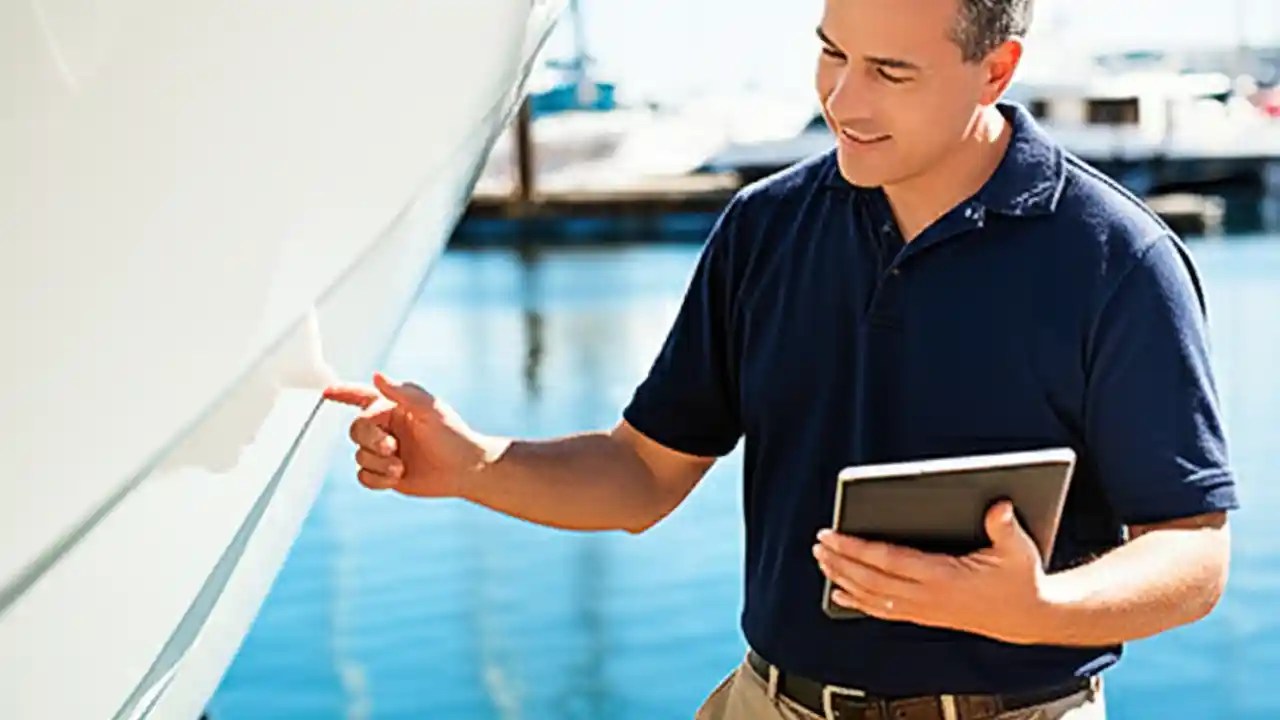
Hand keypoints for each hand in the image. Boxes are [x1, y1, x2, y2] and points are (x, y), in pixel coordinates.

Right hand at [322, 372, 507, 497]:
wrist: (466, 469)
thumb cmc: (453, 435)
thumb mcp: (431, 410)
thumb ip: (403, 393)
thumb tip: (377, 376)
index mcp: (394, 408)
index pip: (362, 397)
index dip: (343, 393)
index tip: (326, 393)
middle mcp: (386, 428)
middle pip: (355, 430)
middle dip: (370, 440)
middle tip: (392, 447)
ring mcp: (384, 451)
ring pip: (359, 456)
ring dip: (379, 463)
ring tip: (401, 466)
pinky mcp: (385, 474)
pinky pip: (363, 477)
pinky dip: (377, 479)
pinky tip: (396, 477)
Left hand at [813, 501, 1049, 643]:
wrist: (1027, 618)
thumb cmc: (1020, 579)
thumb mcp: (1018, 549)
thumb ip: (1004, 527)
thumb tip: (998, 506)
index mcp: (944, 578)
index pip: (889, 561)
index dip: (857, 548)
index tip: (833, 535)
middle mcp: (928, 597)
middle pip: (872, 579)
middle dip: (841, 561)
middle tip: (820, 544)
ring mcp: (924, 611)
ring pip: (873, 597)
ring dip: (844, 578)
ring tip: (823, 561)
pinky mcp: (924, 617)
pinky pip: (884, 611)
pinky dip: (858, 603)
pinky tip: (839, 595)